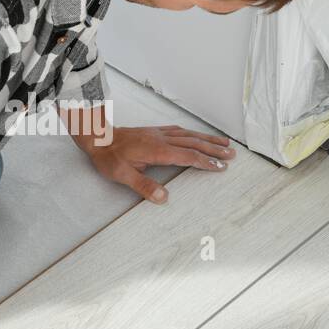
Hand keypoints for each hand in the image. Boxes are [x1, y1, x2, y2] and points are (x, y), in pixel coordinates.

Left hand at [83, 124, 234, 203]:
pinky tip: (196, 134)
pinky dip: (192, 133)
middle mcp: (161, 139)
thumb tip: (163, 198)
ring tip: (223, 143)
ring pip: (189, 135)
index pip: (188, 156)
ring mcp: (158, 134)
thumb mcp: (122, 175)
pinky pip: (179, 130)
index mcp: (157, 150)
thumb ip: (144, 186)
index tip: (221, 166)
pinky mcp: (153, 131)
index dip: (206, 162)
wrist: (97, 137)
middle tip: (232, 154)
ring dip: (207, 139)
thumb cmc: (108, 156)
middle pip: (193, 143)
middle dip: (214, 149)